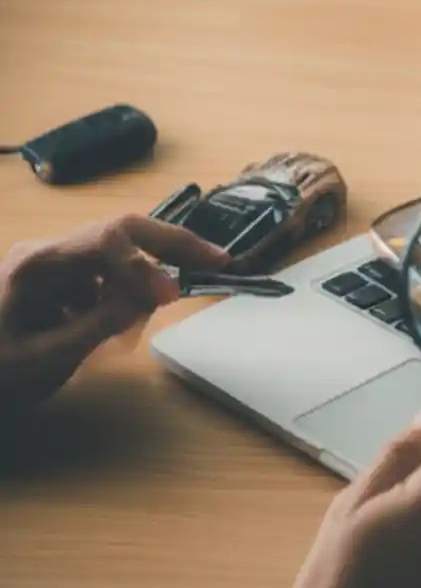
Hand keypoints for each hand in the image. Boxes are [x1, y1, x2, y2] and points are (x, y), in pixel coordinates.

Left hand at [0, 214, 228, 412]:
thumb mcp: (51, 356)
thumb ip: (106, 319)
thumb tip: (159, 291)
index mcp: (37, 263)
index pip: (109, 239)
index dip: (150, 264)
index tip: (172, 299)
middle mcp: (44, 252)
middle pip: (120, 232)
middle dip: (169, 246)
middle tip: (217, 261)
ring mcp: (47, 265)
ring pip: (115, 258)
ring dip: (137, 285)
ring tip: (126, 334)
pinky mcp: (51, 283)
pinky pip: (100, 278)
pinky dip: (119, 298)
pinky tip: (105, 333)